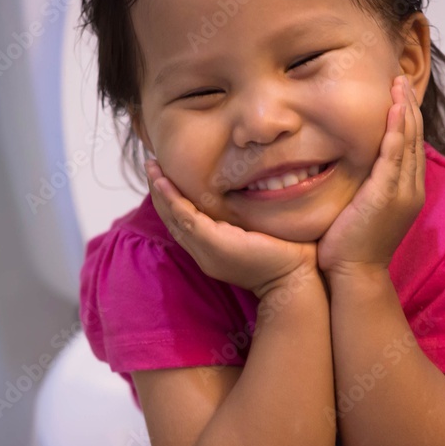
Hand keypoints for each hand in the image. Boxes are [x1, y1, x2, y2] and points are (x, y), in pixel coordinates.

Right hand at [144, 159, 318, 298]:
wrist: (294, 280)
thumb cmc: (286, 255)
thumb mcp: (258, 233)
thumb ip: (244, 219)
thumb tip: (247, 194)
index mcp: (212, 250)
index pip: (183, 222)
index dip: (171, 199)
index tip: (164, 176)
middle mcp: (203, 253)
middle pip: (172, 219)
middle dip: (158, 191)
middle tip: (150, 165)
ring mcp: (206, 250)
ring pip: (173, 217)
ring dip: (160, 191)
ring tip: (151, 167)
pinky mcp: (214, 244)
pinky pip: (185, 218)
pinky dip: (171, 199)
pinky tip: (164, 182)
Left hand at [317, 75, 424, 279]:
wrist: (354, 276)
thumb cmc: (351, 249)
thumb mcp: (364, 212)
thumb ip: (366, 189)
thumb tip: (355, 173)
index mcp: (407, 192)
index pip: (410, 147)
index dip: (407, 119)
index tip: (399, 95)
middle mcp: (411, 189)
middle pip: (414, 138)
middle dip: (408, 106)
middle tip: (401, 79)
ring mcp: (402, 192)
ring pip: (407, 141)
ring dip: (404, 109)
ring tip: (399, 83)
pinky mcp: (387, 194)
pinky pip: (394, 154)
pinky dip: (395, 129)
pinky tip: (394, 108)